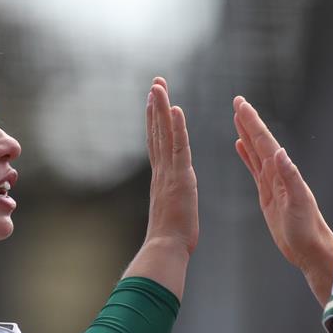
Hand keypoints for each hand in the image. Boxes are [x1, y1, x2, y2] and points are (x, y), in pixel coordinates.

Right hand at [143, 78, 197, 254]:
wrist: (165, 249)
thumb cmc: (169, 241)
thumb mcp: (170, 214)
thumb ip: (169, 203)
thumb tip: (168, 203)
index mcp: (161, 179)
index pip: (157, 144)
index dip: (155, 122)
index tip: (153, 102)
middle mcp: (161, 171)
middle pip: (157, 132)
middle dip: (155, 106)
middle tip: (155, 83)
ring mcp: (168, 173)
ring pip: (164, 134)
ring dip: (161, 108)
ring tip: (159, 85)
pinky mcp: (179, 178)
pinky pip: (178, 147)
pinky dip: (176, 127)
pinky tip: (175, 109)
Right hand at [233, 97, 332, 306]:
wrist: (311, 250)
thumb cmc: (307, 229)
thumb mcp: (298, 204)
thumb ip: (291, 178)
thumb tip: (280, 153)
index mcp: (284, 173)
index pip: (265, 142)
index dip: (252, 122)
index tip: (241, 104)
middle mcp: (278, 174)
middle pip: (259, 142)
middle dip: (248, 122)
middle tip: (237, 101)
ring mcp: (273, 183)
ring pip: (255, 153)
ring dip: (246, 135)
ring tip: (237, 118)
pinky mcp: (268, 194)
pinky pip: (254, 169)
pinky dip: (247, 156)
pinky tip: (240, 147)